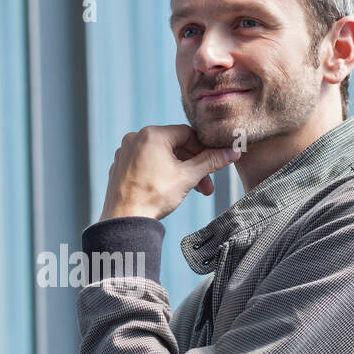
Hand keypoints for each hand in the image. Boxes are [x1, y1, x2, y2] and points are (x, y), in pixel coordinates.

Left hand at [98, 124, 239, 221]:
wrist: (124, 220)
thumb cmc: (155, 196)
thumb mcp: (188, 177)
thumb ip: (211, 161)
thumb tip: (233, 151)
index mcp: (152, 134)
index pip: (187, 134)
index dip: (204, 149)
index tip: (215, 163)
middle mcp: (135, 137)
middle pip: (174, 146)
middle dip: (193, 165)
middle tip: (206, 185)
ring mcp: (125, 152)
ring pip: (160, 156)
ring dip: (179, 171)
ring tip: (191, 190)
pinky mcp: (120, 166)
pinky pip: (146, 163)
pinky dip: (160, 172)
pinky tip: (168, 188)